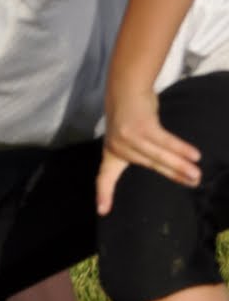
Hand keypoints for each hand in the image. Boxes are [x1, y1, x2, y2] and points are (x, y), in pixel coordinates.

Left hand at [95, 87, 199, 214]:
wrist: (125, 89)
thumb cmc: (131, 116)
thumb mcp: (127, 136)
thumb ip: (140, 152)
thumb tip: (169, 169)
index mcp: (112, 153)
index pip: (105, 177)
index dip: (104, 194)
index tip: (102, 211)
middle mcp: (119, 147)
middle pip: (150, 165)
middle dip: (174, 175)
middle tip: (194, 182)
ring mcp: (129, 137)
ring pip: (159, 156)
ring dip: (180, 165)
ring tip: (197, 174)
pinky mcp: (142, 127)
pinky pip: (165, 141)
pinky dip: (180, 148)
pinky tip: (194, 155)